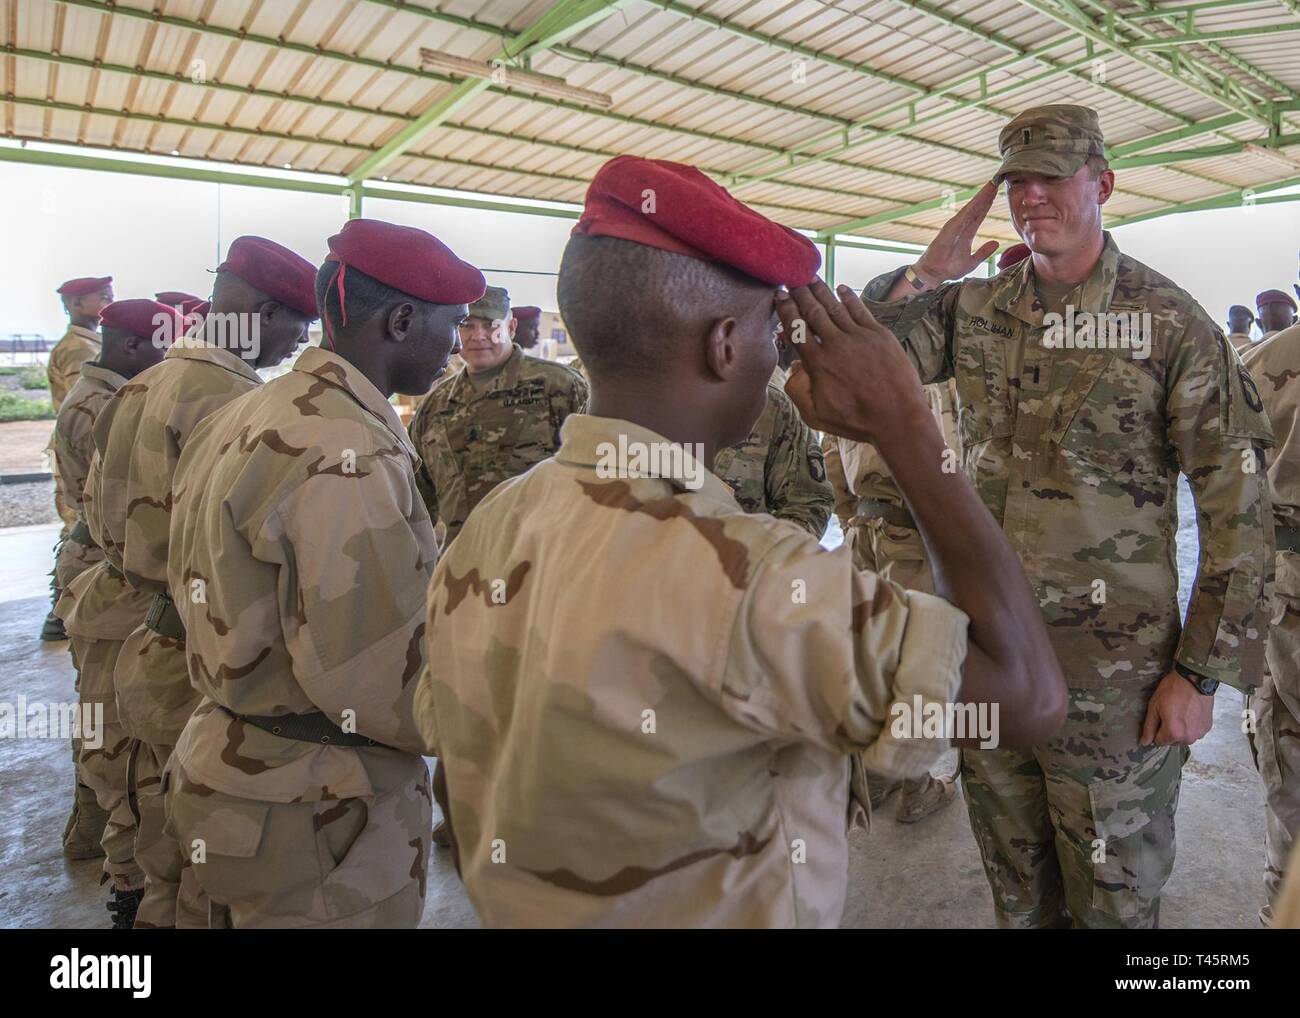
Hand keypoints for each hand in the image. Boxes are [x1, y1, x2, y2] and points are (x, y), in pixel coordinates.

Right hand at [777, 280, 931, 445]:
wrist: (898, 418)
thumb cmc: (856, 421)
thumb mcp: (815, 415)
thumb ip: (797, 391)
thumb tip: (792, 368)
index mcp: (817, 363)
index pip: (796, 329)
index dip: (786, 309)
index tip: (779, 295)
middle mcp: (835, 344)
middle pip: (813, 312)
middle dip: (800, 294)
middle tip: (792, 279)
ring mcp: (859, 337)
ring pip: (835, 307)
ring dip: (821, 290)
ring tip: (810, 277)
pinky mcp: (879, 335)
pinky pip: (860, 310)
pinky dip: (849, 298)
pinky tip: (841, 288)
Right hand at [913, 181, 1000, 283]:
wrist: (934, 274)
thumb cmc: (949, 268)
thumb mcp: (972, 261)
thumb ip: (984, 252)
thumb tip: (996, 243)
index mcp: (967, 232)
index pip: (980, 214)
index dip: (988, 203)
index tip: (997, 191)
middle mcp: (961, 226)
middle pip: (977, 207)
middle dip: (986, 194)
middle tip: (997, 180)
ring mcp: (955, 226)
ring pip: (971, 208)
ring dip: (981, 196)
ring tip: (991, 185)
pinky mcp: (949, 229)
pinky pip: (963, 216)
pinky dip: (972, 206)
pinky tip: (981, 198)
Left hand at [1140, 671, 1214, 745]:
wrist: (1195, 679)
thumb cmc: (1173, 690)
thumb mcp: (1154, 707)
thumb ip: (1149, 727)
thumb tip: (1144, 742)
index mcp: (1174, 733)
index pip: (1159, 742)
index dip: (1156, 730)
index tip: (1159, 717)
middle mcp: (1188, 737)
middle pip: (1172, 741)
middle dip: (1168, 730)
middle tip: (1169, 713)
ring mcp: (1200, 733)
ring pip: (1184, 737)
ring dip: (1180, 729)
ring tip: (1180, 711)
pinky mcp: (1207, 727)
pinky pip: (1194, 731)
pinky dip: (1191, 725)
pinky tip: (1189, 712)